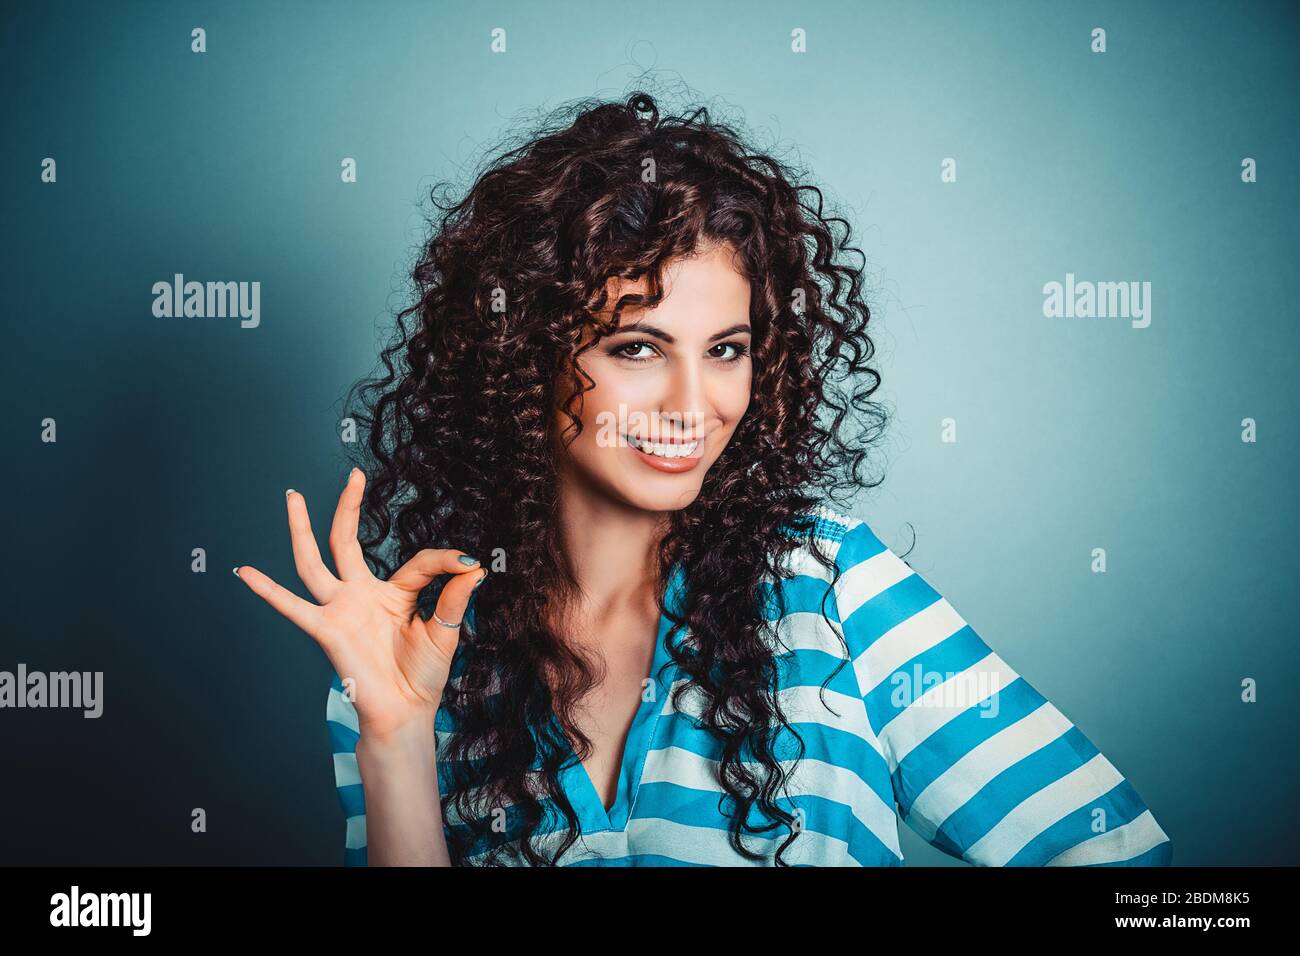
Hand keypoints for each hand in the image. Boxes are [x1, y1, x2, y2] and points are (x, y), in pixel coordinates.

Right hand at [235, 467, 485, 741]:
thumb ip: (454, 597)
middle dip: (348, 507)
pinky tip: (245, 572)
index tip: (469, 565)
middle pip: (348, 541)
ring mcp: (341, 610)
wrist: (405, 713)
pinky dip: (267, 591)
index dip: (446, 560)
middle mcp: (362, 595)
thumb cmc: (423, 675)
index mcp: (394, 594)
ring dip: (303, 530)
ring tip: (293, 497)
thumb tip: (476, 566)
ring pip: (315, 562)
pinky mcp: (327, 630)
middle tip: (354, 474)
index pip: (419, 562)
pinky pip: (292, 607)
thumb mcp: (445, 630)